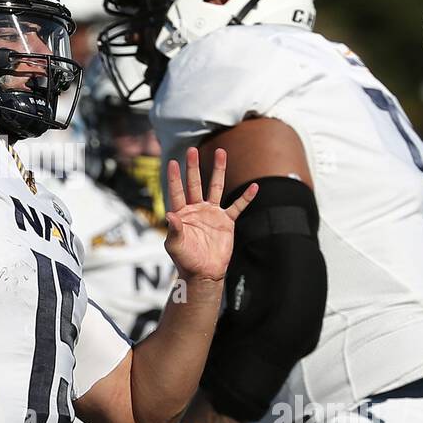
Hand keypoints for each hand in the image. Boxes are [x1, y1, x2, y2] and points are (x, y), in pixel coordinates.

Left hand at [164, 147, 256, 283]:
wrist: (204, 272)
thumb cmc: (186, 260)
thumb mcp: (175, 245)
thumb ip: (173, 229)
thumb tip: (169, 215)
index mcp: (182, 213)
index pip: (177, 191)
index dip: (174, 178)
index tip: (172, 162)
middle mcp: (197, 209)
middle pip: (195, 183)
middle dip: (194, 167)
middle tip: (193, 150)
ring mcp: (212, 213)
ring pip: (216, 187)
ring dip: (218, 171)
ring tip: (221, 153)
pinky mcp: (226, 221)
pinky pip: (237, 206)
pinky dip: (246, 197)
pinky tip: (254, 187)